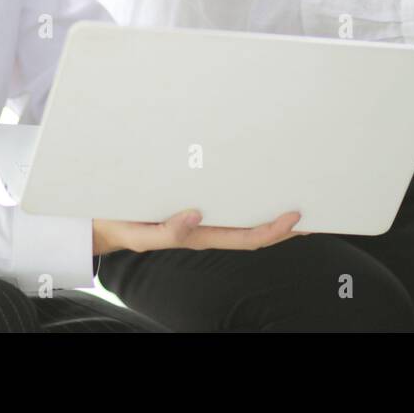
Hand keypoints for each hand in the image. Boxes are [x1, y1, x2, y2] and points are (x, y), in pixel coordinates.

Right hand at [92, 209, 305, 255]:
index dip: (273, 230)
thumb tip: (196, 215)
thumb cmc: (123, 224)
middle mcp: (206, 225)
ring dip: (268, 205)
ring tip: (292, 188)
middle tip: (312, 206)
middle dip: (283, 223)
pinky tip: (254, 175)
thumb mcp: (139, 234)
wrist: (101, 220)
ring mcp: (200, 214)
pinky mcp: (190, 196)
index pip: (246, 237)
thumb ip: (167, 231)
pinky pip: (225, 195)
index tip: (297, 216)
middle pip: (253, 229)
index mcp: (199, 235)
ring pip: (242, 214)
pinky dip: (245, 188)